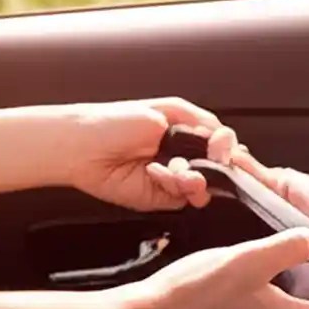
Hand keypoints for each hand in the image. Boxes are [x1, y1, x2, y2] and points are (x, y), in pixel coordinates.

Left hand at [65, 97, 220, 210]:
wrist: (80, 146)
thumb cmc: (115, 121)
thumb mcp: (170, 111)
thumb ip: (204, 124)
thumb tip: (227, 143)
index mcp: (188, 131)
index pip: (223, 143)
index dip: (228, 149)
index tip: (222, 149)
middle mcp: (184, 155)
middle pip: (219, 168)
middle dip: (217, 167)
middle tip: (210, 163)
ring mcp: (174, 177)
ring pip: (205, 185)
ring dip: (194, 179)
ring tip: (177, 170)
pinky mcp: (160, 197)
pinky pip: (182, 198)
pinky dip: (175, 187)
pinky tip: (157, 174)